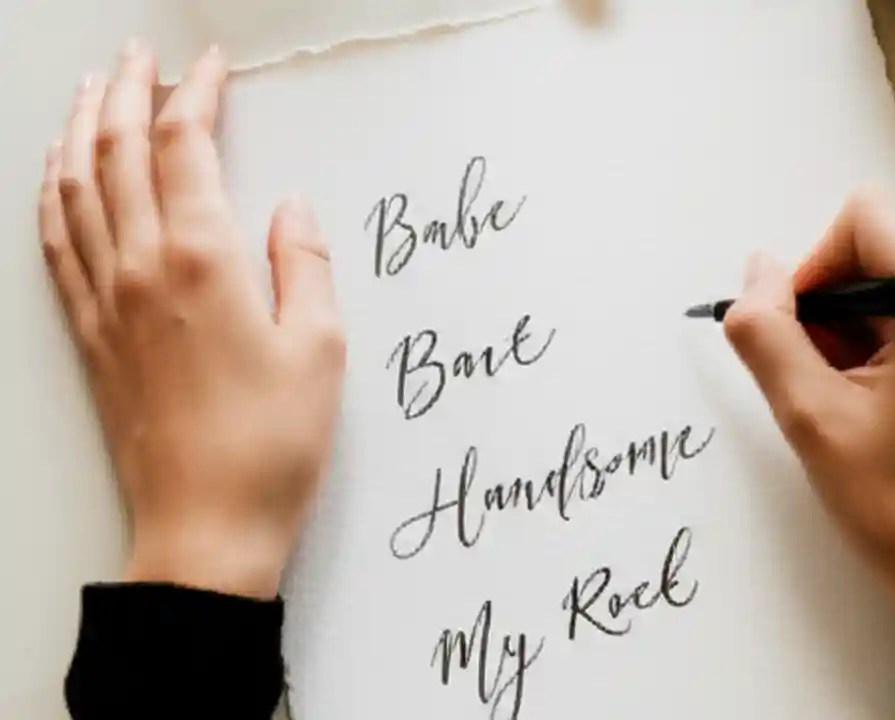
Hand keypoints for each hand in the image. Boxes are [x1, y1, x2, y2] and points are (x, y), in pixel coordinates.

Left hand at [38, 42, 344, 598]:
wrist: (206, 527)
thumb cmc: (271, 445)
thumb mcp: (321, 348)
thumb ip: (305, 263)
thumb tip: (292, 209)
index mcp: (204, 261)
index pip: (185, 147)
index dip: (195, 94)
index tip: (208, 67)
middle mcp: (142, 268)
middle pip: (116, 151)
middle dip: (127, 91)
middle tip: (140, 57)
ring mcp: (106, 301)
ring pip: (75, 188)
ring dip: (80, 129)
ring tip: (90, 93)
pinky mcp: (92, 336)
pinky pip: (56, 245)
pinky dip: (52, 197)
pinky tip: (55, 179)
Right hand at [724, 192, 894, 641]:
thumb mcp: (809, 418)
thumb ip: (768, 333)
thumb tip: (758, 271)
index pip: (865, 218)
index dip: (814, 264)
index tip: (801, 330)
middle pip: (878, 253)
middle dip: (831, 309)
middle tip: (821, 383)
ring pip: (892, 289)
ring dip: (852, 334)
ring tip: (849, 405)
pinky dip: (879, 349)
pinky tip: (872, 408)